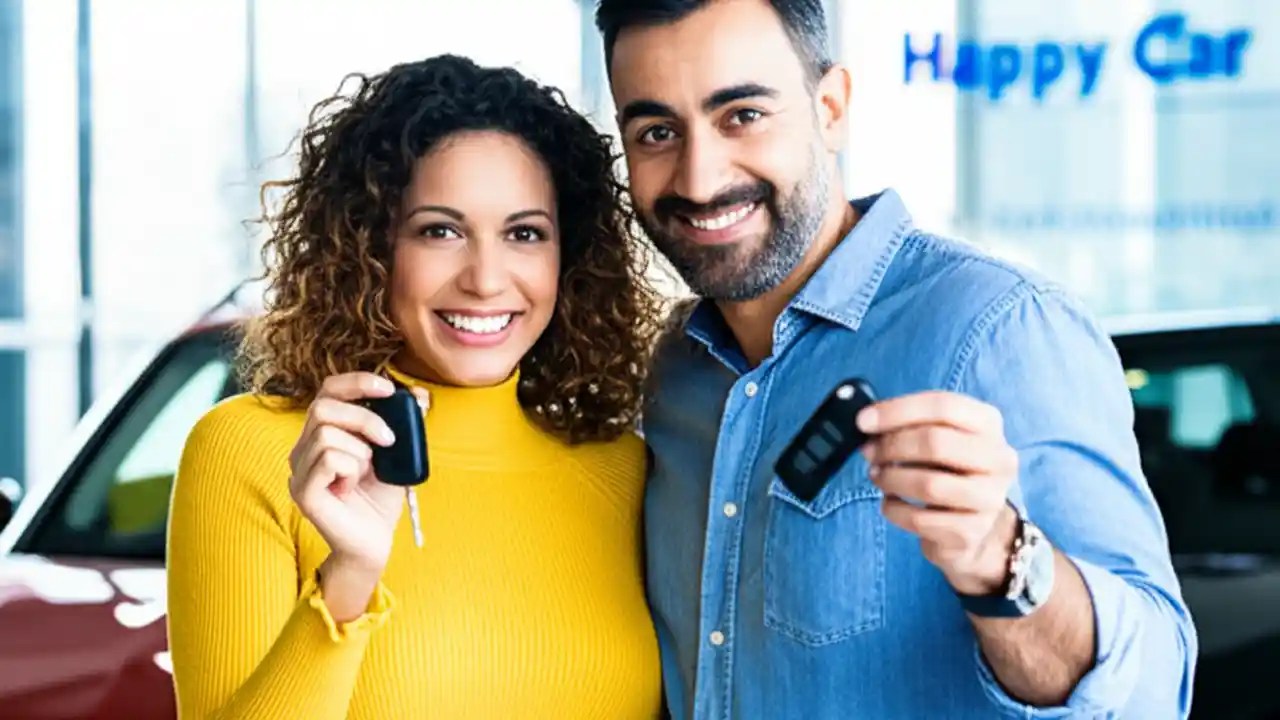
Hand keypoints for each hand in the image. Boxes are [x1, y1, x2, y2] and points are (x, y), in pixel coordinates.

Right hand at [288, 372, 429, 570]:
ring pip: (326, 434)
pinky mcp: (302, 492)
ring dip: (360, 451)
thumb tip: (417, 394)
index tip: (388, 389)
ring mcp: (299, 470)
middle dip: (364, 418)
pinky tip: (352, 486)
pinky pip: (327, 460)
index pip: (327, 391)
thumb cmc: (380, 498)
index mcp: (323, 433)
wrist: (375, 542)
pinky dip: (350, 469)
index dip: (356, 383)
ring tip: (366, 473)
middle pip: (322, 407)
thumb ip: (400, 424)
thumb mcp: (395, 454)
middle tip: (390, 441)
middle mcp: (303, 449)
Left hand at [857, 391, 1019, 595]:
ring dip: (891, 479)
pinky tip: (890, 503)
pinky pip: (920, 520)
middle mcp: (999, 458)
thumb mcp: (935, 439)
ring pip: (929, 484)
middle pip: (936, 442)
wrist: (971, 526)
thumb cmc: (946, 471)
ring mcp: (989, 498)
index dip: (898, 411)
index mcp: (988, 423)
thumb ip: (907, 426)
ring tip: (878, 476)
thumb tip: (867, 423)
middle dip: (892, 446)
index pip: (944, 405)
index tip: (863, 421)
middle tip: (870, 453)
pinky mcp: (972, 532)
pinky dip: (894, 510)